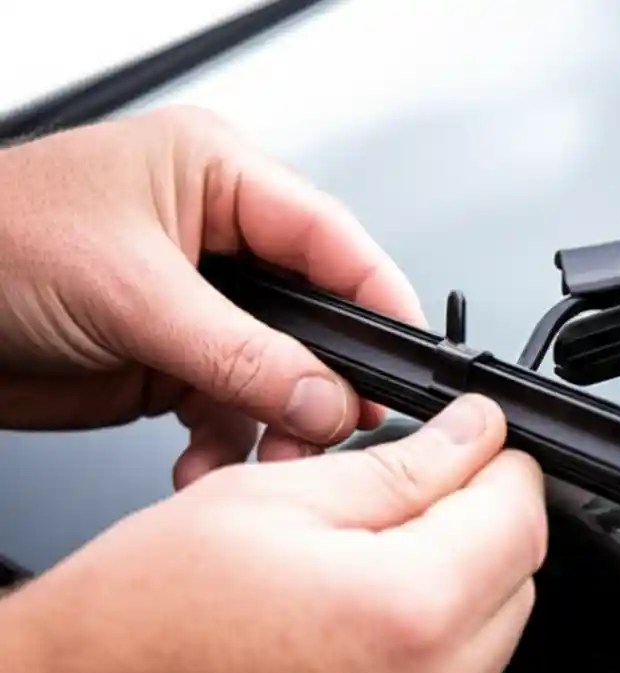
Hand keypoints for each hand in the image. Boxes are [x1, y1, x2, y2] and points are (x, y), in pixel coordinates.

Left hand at [0, 106, 425, 485]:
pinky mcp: (172, 358)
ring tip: (269, 458)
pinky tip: (207, 464)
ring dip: (277, 424)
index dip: (376, 296)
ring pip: (278, 372)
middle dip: (324, 378)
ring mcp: (198, 303)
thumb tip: (326, 394)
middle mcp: (217, 237)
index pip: (331, 236)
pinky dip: (227, 444)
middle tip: (336, 426)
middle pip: (312, 313)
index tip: (405, 355)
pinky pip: (231, 407)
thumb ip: (240, 351)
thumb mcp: (131, 292)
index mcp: (219, 177)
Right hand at [0, 394, 547, 672]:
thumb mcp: (278, 496)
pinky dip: (425, 630)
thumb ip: (405, 465)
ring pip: (491, 627)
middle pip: (517, 574)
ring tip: (362, 557)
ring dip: (454, 575)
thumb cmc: (143, 616)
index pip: (521, 515)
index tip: (477, 440)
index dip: (501, 462)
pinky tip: (358, 609)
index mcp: (404, 613)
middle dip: (480, 518)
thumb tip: (478, 434)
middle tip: (409, 491)